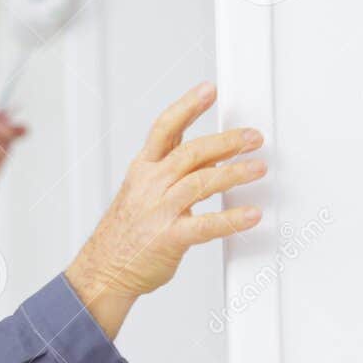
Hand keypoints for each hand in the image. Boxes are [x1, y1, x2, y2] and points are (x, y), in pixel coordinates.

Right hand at [66, 82, 264, 334]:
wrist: (103, 271)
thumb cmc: (125, 234)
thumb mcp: (141, 192)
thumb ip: (173, 173)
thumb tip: (213, 156)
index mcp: (142, 170)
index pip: (164, 129)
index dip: (187, 107)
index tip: (210, 91)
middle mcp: (150, 185)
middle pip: (191, 152)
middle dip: (226, 141)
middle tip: (252, 137)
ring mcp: (159, 211)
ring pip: (202, 182)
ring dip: (235, 173)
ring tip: (258, 169)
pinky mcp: (169, 238)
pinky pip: (206, 225)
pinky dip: (231, 219)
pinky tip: (250, 215)